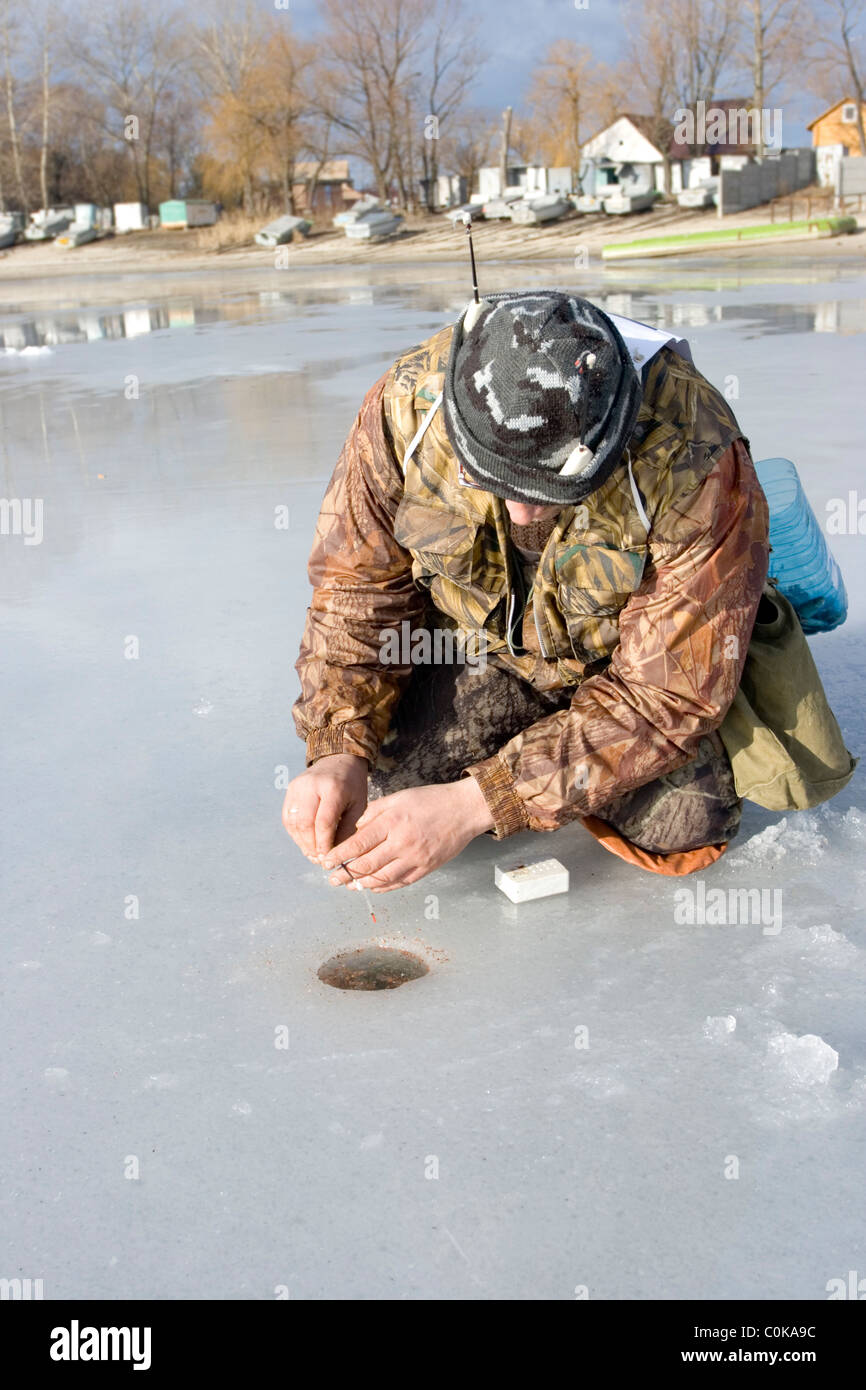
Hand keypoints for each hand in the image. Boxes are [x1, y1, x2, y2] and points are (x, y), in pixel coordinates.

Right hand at [281, 753, 368, 862]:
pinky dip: (295, 833)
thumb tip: (337, 854)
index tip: (328, 859)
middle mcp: (312, 786)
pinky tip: (305, 842)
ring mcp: (298, 787)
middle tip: (319, 860)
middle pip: (305, 824)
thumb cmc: (353, 785)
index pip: (324, 823)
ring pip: (294, 822)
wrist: (339, 759)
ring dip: (301, 842)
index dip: (324, 844)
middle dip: (311, 846)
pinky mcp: (290, 789)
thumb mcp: (359, 805)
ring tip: (312, 854)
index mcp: (333, 788)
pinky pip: (288, 817)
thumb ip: (349, 829)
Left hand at [322, 778, 493, 892]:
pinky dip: (384, 887)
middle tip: (333, 878)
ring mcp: (416, 858)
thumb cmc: (430, 800)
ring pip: (382, 878)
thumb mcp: (398, 798)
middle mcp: (402, 843)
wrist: (464, 809)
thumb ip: (374, 813)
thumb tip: (353, 829)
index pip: (358, 844)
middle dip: (346, 874)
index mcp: (392, 822)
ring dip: (363, 884)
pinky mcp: (427, 868)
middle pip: (367, 865)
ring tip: (350, 885)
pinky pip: (401, 882)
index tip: (327, 861)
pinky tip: (373, 887)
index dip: (340, 855)